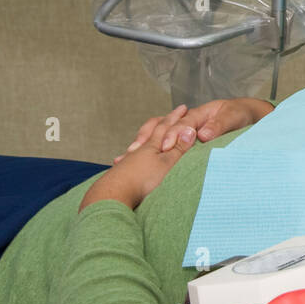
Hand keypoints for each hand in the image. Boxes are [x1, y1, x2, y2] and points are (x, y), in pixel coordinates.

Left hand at [82, 118, 200, 210]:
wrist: (115, 195)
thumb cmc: (142, 180)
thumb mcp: (167, 164)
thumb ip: (179, 148)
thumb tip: (190, 129)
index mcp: (152, 145)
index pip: (166, 126)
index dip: (176, 117)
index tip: (183, 108)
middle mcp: (140, 149)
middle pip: (150, 130)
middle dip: (161, 122)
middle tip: (167, 116)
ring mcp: (130, 160)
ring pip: (140, 143)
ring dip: (146, 135)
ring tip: (148, 134)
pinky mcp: (123, 172)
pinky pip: (131, 156)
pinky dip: (135, 152)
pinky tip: (129, 158)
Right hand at [115, 97, 271, 160]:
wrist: (246, 116)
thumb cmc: (240, 116)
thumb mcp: (233, 118)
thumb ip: (219, 126)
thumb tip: (202, 135)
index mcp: (199, 114)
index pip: (182, 124)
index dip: (173, 134)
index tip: (165, 146)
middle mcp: (186, 121)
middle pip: (159, 128)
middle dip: (145, 141)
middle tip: (131, 154)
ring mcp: (180, 131)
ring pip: (154, 137)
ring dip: (140, 148)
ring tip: (122, 160)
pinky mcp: (179, 142)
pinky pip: (158, 146)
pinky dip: (145, 155)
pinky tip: (131, 168)